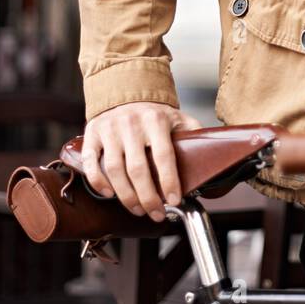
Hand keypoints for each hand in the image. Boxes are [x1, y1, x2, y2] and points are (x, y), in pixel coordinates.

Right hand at [81, 102, 203, 220]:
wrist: (124, 90)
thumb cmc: (154, 113)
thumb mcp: (178, 117)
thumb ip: (193, 135)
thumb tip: (212, 159)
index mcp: (156, 120)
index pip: (164, 155)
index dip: (169, 181)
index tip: (174, 201)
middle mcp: (131, 124)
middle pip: (138, 169)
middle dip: (148, 197)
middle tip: (156, 214)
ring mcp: (109, 129)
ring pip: (115, 170)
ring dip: (126, 196)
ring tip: (138, 209)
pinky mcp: (92, 134)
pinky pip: (92, 163)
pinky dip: (98, 182)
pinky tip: (110, 194)